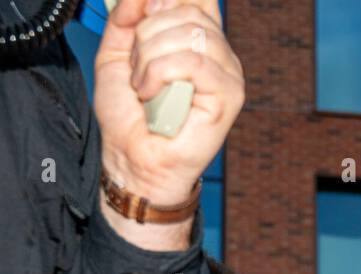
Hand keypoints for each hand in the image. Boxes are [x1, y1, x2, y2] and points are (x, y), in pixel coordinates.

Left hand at [96, 0, 244, 246]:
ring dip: (151, 56)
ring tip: (143, 84)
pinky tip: (151, 92)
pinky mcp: (229, 96)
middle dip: (148, 33)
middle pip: (187, 9)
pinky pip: (195, 61)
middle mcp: (219, 54)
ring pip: (191, 33)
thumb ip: (126, 17)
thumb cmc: (130, 115)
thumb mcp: (117, 52)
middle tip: (137, 67)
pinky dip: (160, 72)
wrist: (133, 157)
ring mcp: (228, 75)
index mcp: (199, 40)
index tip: (143, 15)